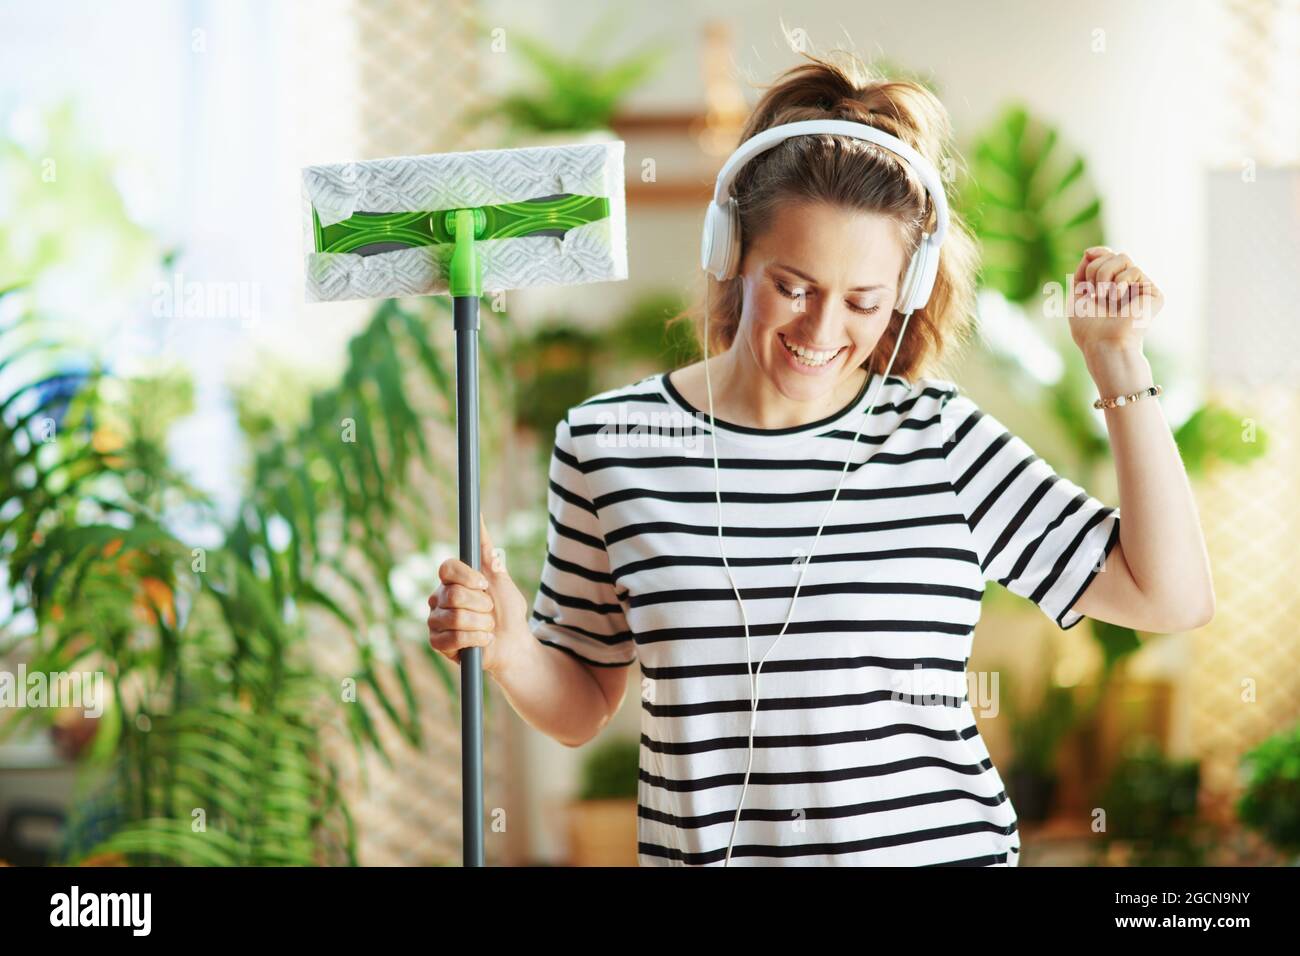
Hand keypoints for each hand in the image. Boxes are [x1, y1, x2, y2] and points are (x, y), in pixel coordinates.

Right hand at [427, 514, 530, 676]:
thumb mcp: (501, 577)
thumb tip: (478, 518)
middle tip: (489, 610)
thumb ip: (487, 551)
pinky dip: (475, 639)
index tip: (484, 584)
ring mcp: (436, 620)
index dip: (466, 576)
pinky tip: (483, 640)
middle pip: (453, 594)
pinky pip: (452, 638)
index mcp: (452, 580)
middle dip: (481, 604)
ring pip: (454, 617)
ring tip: (488, 627)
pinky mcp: (437, 642)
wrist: (513, 642)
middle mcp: (439, 597)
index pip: (446, 568)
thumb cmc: (507, 609)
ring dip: (481, 624)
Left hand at [1068, 245, 1163, 355]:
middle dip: (1095, 270)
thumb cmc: (1088, 327)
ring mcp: (1141, 288)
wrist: (1104, 343)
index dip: (1098, 253)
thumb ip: (1082, 273)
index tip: (1088, 254)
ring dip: (1104, 277)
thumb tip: (1090, 251)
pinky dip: (1119, 284)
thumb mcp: (1077, 296)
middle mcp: (1127, 286)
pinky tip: (1120, 301)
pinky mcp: (1153, 293)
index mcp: (1111, 287)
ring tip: (1105, 298)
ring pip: (1123, 258)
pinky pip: (1134, 270)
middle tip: (1095, 294)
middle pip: (1112, 255)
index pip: (1107, 257)